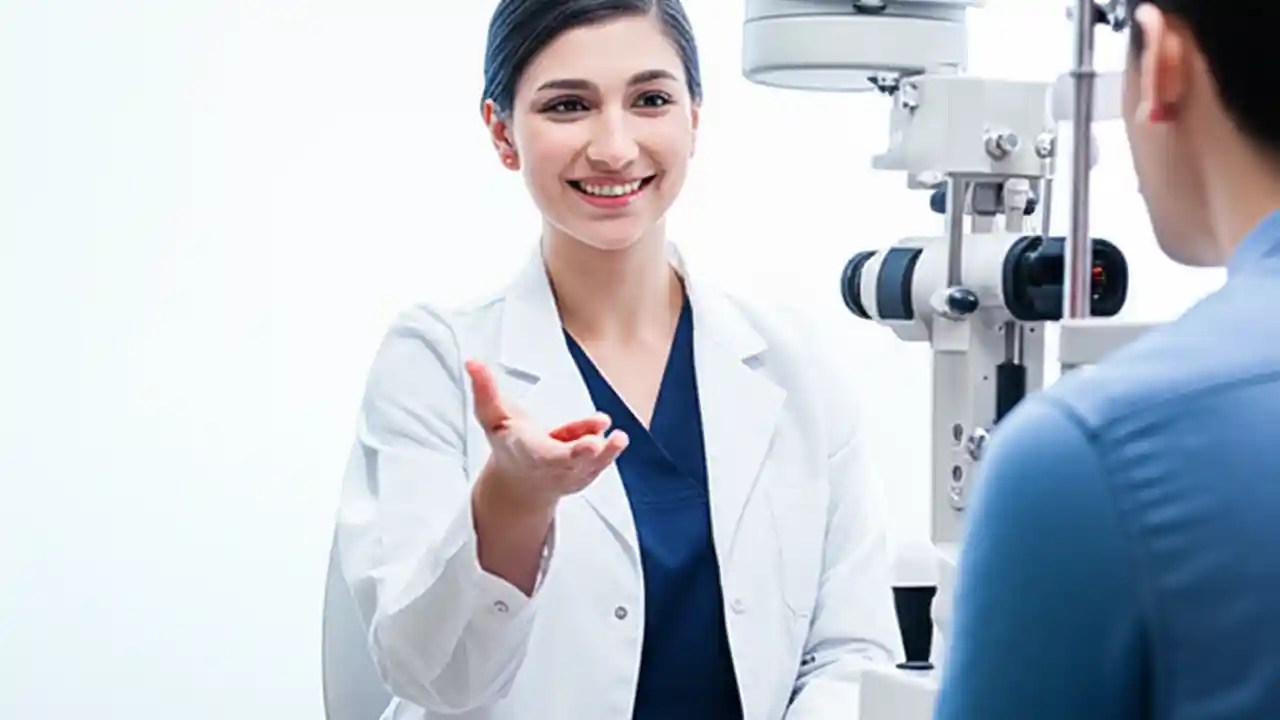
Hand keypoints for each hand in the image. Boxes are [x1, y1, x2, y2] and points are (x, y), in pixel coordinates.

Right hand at [466, 359, 628, 513]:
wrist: (521, 481)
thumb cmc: (509, 443)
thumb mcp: (492, 416)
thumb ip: (485, 391)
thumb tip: (473, 362)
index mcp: (527, 453)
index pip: (546, 455)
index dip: (564, 451)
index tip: (584, 445)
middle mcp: (551, 467)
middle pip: (570, 463)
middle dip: (585, 455)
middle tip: (597, 444)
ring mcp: (570, 473)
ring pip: (590, 466)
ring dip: (606, 453)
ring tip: (620, 438)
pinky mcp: (586, 472)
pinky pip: (597, 462)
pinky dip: (607, 451)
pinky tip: (611, 432)